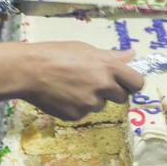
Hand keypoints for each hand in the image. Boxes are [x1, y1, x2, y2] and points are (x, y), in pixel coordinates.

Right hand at [21, 44, 144, 120]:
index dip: (131, 83)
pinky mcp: (77, 115)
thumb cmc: (56, 54)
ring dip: (92, 98)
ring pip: (100, 105)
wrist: (29, 71)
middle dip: (112, 92)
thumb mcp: (85, 49)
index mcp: (108, 67)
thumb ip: (111, 56)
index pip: (137, 83)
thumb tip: (131, 55)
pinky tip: (63, 94)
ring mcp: (90, 103)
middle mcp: (103, 87)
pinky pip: (83, 112)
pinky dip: (76, 106)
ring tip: (72, 85)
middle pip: (121, 97)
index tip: (125, 82)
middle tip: (94, 83)